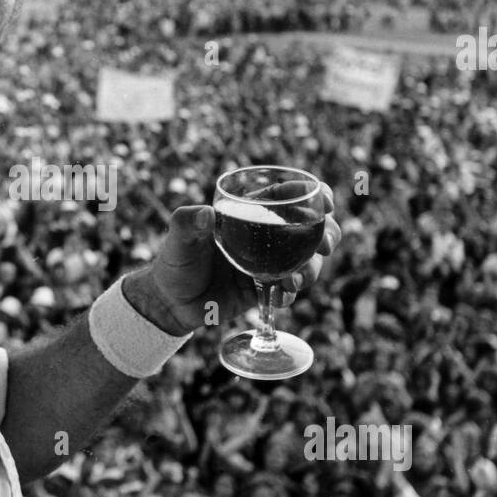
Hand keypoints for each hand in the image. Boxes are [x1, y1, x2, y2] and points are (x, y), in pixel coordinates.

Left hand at [124, 184, 340, 334]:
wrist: (170, 303)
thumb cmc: (174, 261)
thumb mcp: (178, 240)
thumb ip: (186, 223)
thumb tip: (204, 213)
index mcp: (250, 212)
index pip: (289, 196)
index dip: (314, 194)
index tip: (325, 202)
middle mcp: (265, 235)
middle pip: (310, 228)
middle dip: (326, 234)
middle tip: (324, 246)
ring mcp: (269, 262)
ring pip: (307, 260)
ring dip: (311, 268)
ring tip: (295, 280)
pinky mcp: (266, 288)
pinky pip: (289, 289)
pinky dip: (290, 293)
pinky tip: (281, 297)